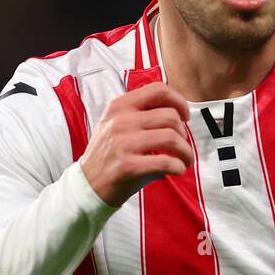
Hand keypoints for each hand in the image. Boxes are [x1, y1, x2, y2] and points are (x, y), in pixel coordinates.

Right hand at [80, 83, 194, 206]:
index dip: (179, 102)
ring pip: (172, 138)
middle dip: (184, 134)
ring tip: (184, 160)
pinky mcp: (127, 166)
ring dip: (186, 152)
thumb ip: (142, 114)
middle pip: (171, 117)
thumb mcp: (117, 124)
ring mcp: (122, 143)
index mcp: (120, 106)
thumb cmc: (110, 155)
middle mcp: (120, 120)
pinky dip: (178, 167)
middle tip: (183, 147)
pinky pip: (166, 162)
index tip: (185, 117)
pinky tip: (177, 170)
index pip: (158, 90)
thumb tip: (179, 114)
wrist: (88, 185)